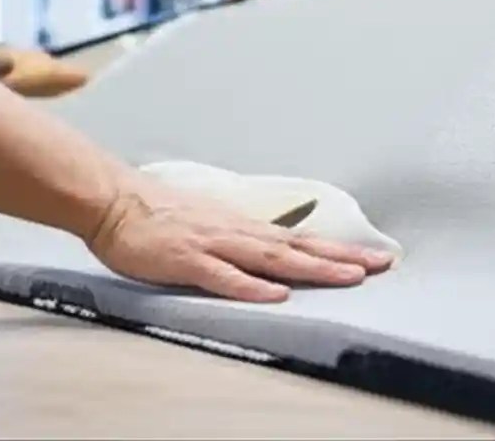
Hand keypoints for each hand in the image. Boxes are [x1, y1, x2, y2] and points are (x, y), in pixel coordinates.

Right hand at [85, 177, 393, 302]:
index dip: (337, 250)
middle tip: (381, 266)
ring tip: (347, 278)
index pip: (298, 240)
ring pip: (271, 258)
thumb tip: (267, 250)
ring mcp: (212, 244)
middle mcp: (234, 232)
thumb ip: (235, 238)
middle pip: (296, 247)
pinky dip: (250, 285)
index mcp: (239, 226)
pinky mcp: (186, 259)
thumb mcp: (204, 223)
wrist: (113, 200)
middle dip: (341, 258)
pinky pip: (222, 276)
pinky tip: (275, 294)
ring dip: (311, 267)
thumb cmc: (155, 214)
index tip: (373, 258)